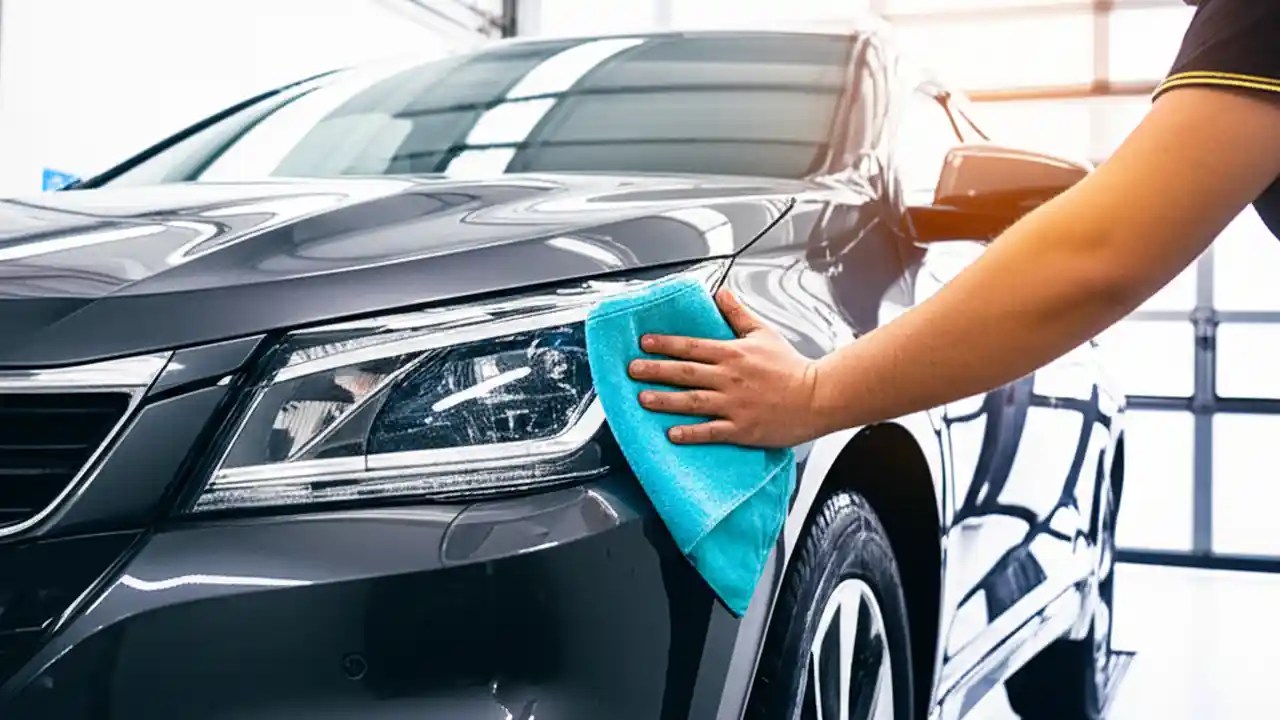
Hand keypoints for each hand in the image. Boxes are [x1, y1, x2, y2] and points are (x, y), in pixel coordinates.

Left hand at [627, 289, 824, 447]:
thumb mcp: (764, 333)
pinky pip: (711, 431)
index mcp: (733, 353)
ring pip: (692, 401)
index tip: (644, 343)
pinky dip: (691, 433)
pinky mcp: (742, 428)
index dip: (665, 344)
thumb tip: (720, 293)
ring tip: (642, 398)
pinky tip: (672, 433)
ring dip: (665, 400)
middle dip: (655, 370)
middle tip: (632, 370)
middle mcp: (730, 378)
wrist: (817, 397)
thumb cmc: (791, 367)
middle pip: (685, 372)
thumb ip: (738, 314)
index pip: (691, 346)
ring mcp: (735, 404)